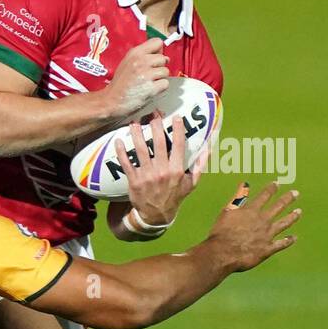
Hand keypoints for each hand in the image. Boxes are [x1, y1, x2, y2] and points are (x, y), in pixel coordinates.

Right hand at [104, 39, 169, 117]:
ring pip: (165, 71)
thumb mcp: (127, 62)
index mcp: (135, 53)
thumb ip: (143, 56)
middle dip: (158, 67)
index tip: (154, 59)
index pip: (157, 42)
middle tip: (147, 76)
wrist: (110, 101)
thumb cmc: (119, 84)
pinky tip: (149, 90)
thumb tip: (164, 57)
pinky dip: (160, 88)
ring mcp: (146, 74)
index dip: (158, 51)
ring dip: (159, 79)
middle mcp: (141, 61)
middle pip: (163, 58)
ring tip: (147, 83)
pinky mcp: (150, 88)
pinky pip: (165, 84)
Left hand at [118, 111, 204, 225]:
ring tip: (134, 122)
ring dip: (137, 134)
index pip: (179, 145)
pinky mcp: (134, 181)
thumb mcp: (191, 183)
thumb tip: (208, 147)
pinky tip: (118, 141)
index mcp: (177, 169)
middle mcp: (163, 171)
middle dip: (156, 126)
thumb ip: (199, 165)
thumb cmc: (175, 197)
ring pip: (141, 150)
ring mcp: (147, 175)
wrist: (156, 215)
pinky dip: (122, 152)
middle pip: (159, 143)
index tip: (175, 117)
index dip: (178, 130)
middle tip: (152, 113)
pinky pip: (127, 163)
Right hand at [206, 181, 301, 271]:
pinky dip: (288, 241)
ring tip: (298, 212)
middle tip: (295, 193)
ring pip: (284, 223)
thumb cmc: (221, 232)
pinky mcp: (268, 249)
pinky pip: (281, 244)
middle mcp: (263, 221)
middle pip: (279, 207)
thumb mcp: (227, 212)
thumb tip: (245, 185)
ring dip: (292, 217)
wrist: (223, 253)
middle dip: (287, 199)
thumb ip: (237, 198)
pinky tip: (293, 238)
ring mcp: (267, 235)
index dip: (271, 189)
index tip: (276, 184)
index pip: (264, 196)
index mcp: (252, 211)